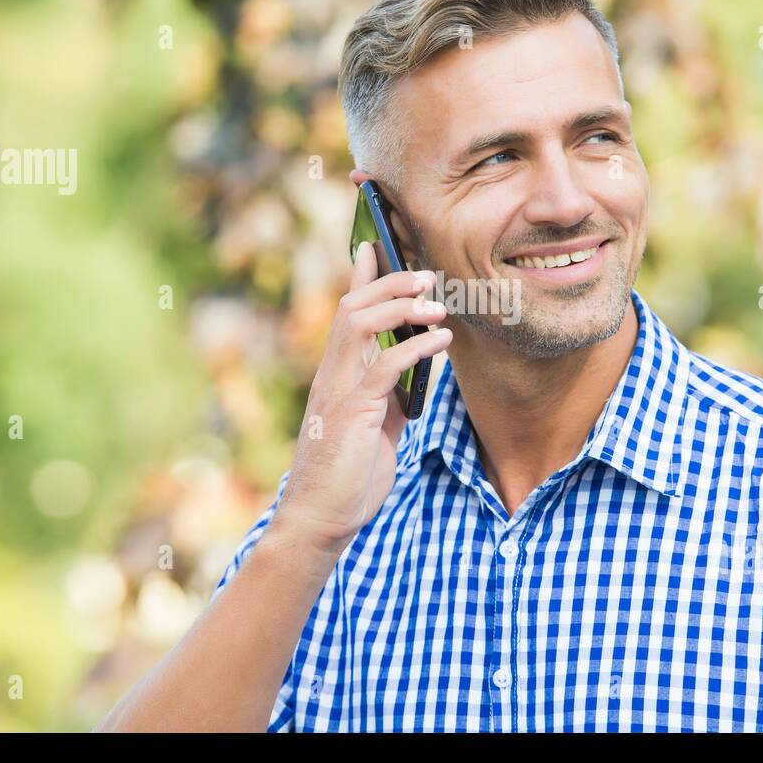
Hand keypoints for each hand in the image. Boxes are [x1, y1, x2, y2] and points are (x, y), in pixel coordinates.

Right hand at [274, 241, 450, 550]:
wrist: (321, 519)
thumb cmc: (348, 476)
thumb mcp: (374, 427)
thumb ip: (387, 397)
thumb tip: (414, 375)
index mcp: (335, 375)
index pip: (345, 312)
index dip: (360, 276)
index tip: (376, 243)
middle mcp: (332, 375)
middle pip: (352, 306)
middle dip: (389, 282)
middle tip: (427, 272)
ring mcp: (339, 391)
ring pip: (361, 325)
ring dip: (401, 306)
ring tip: (437, 302)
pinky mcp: (353, 413)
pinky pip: (384, 367)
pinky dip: (417, 348)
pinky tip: (441, 341)